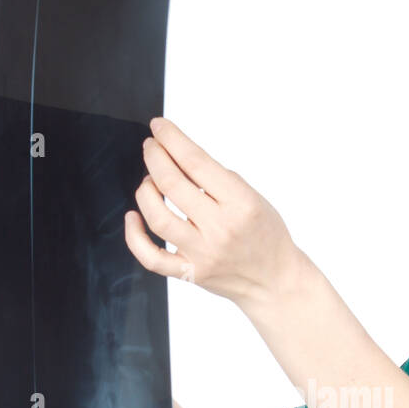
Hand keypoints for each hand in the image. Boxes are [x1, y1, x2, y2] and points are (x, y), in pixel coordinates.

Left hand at [124, 116, 302, 306]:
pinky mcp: (190, 273)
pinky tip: (133, 217)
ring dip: (146, 191)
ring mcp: (203, 254)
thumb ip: (219, 180)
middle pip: (173, 185)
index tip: (160, 127)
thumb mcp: (254, 197)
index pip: (196, 163)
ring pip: (158, 218)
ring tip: (149, 180)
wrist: (275, 280)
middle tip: (151, 147)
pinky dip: (135, 236)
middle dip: (155, 158)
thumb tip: (180, 157)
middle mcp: (220, 229)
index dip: (172, 140)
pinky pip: (151, 258)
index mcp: (240, 204)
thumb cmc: (266, 235)